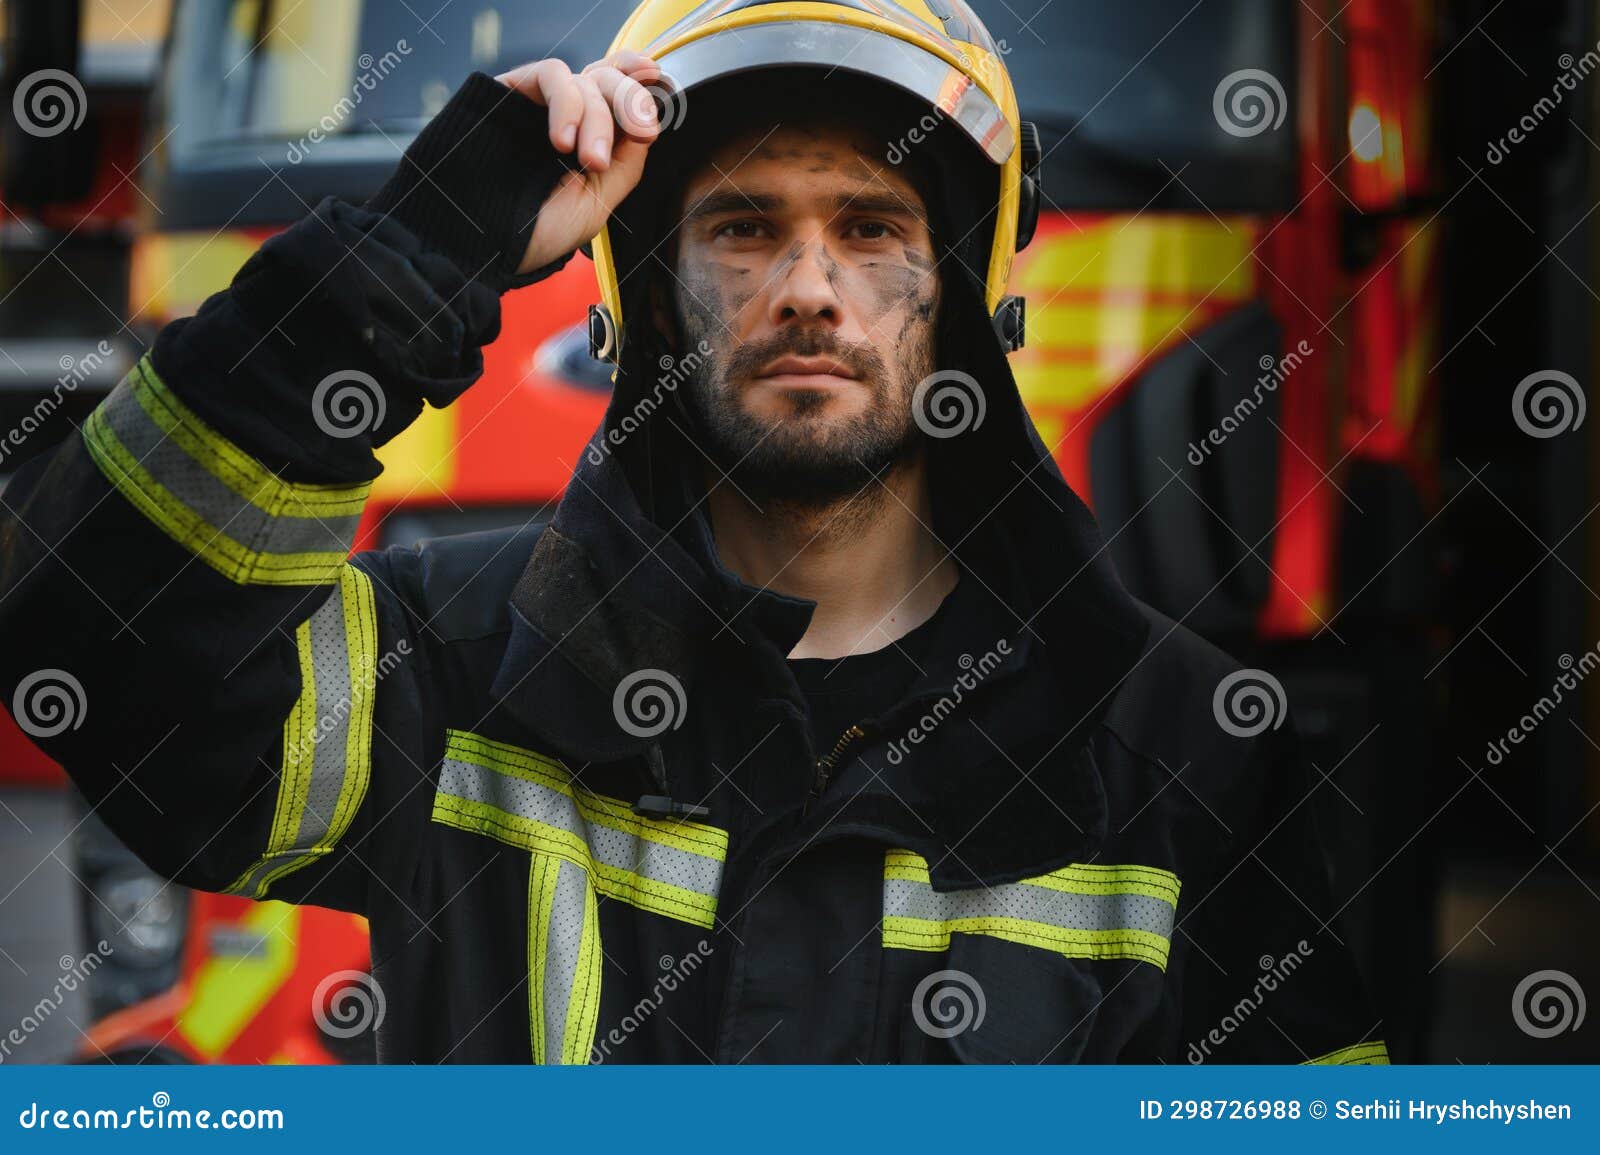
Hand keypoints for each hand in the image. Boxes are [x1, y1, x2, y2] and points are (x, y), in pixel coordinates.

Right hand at [496, 52, 663, 274]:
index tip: (660, 85)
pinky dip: (567, 102)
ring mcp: (539, 105)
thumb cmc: (531, 233)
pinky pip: (552, 74)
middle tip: (641, 133)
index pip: (621, 94)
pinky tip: (562, 142)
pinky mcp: (511, 93)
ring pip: (587, 77)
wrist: (477, 244)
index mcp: (590, 142)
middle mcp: (567, 119)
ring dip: (599, 116)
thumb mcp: (598, 203)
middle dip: (632, 103)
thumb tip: (648, 117)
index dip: (643, 82)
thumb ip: (628, 161)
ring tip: (591, 160)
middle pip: (611, 81)